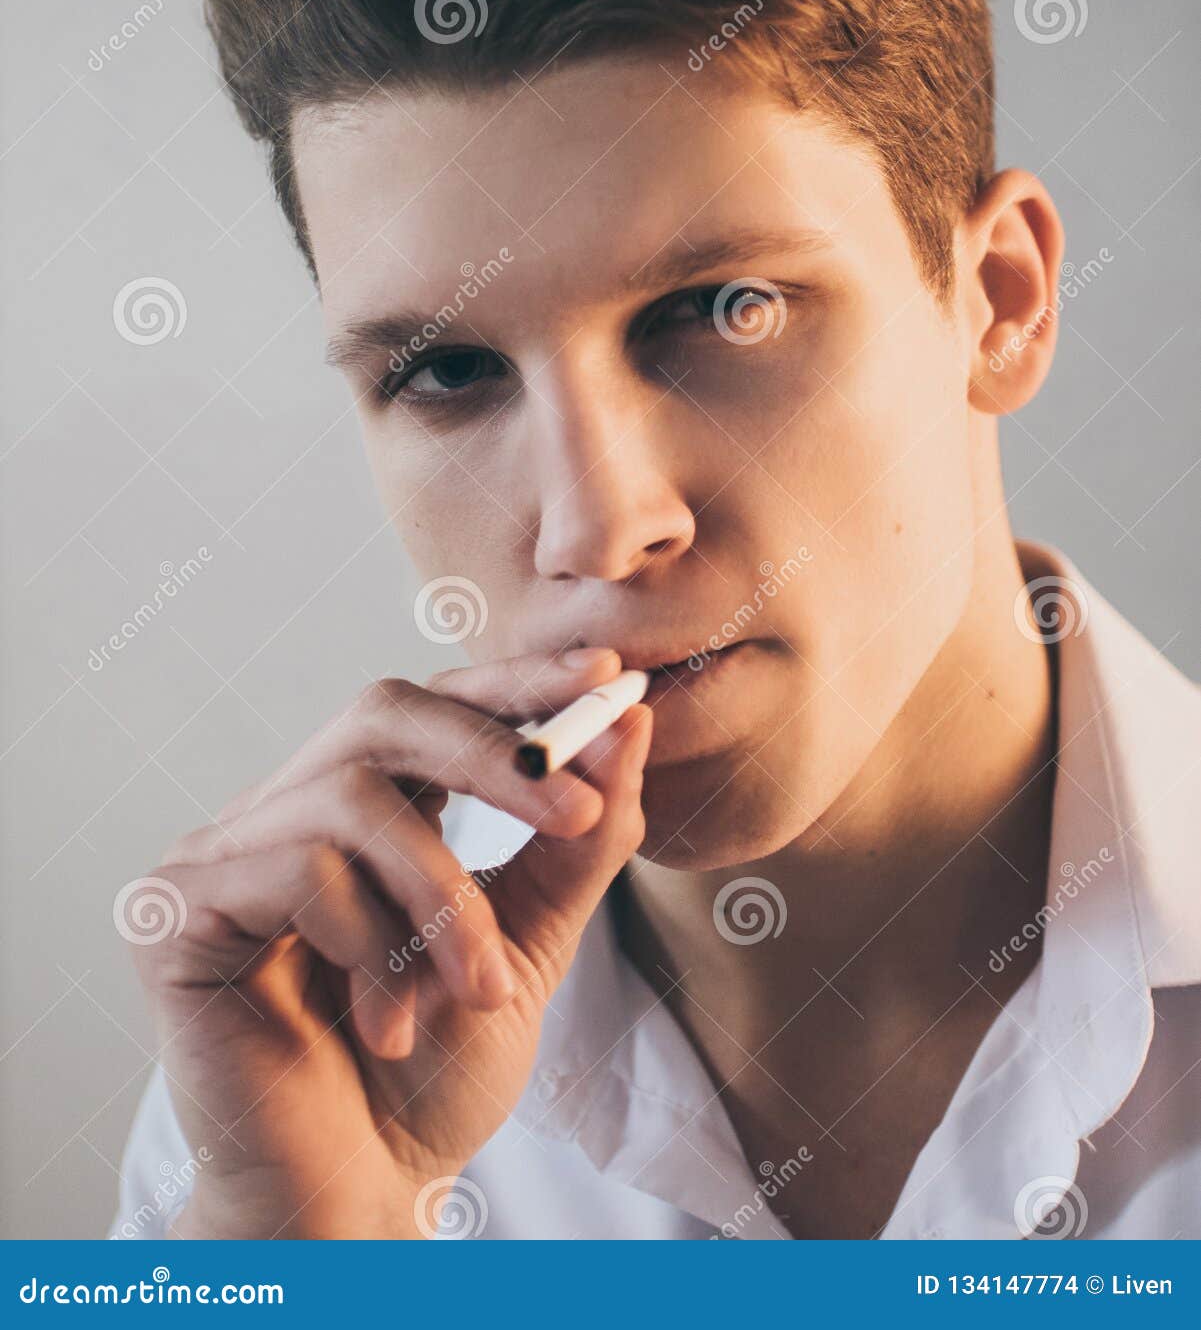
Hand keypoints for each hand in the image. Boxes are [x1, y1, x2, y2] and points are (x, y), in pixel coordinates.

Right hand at [126, 648, 650, 1238]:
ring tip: (478, 991)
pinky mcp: (172, 909)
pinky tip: (383, 1022)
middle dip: (495, 752)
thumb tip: (630, 724)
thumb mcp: (529, 947)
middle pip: (382, 710)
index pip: (434, 706)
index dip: (515, 681)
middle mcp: (285, 813)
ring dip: (441, 895)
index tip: (610, 676)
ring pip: (349, 796)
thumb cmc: (430, 1077)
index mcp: (362, 812)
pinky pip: (295, 867)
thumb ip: (575, 844)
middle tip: (579, 808)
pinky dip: (369, 942)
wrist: (360, 1199)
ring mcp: (222, 855)